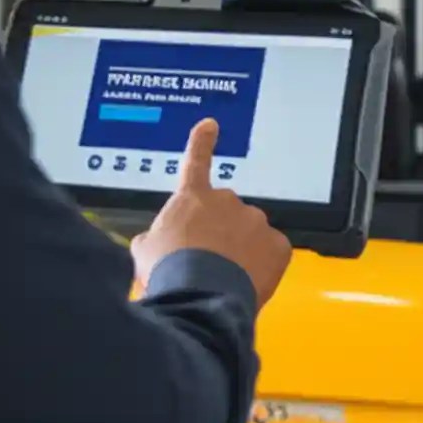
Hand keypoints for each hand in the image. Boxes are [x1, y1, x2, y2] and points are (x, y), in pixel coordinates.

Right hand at [131, 119, 292, 307]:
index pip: (196, 160)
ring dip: (240, 249)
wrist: (199, 297)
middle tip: (204, 261)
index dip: (202, 142)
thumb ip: (154, 237)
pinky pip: (271, 253)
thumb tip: (154, 243)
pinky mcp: (278, 245)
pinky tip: (246, 282)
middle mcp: (227, 201)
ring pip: (249, 233)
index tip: (210, 125)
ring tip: (223, 277)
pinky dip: (261, 266)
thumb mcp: (144, 249)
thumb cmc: (167, 271)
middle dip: (218, 231)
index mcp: (192, 197)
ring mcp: (255, 222)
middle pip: (225, 211)